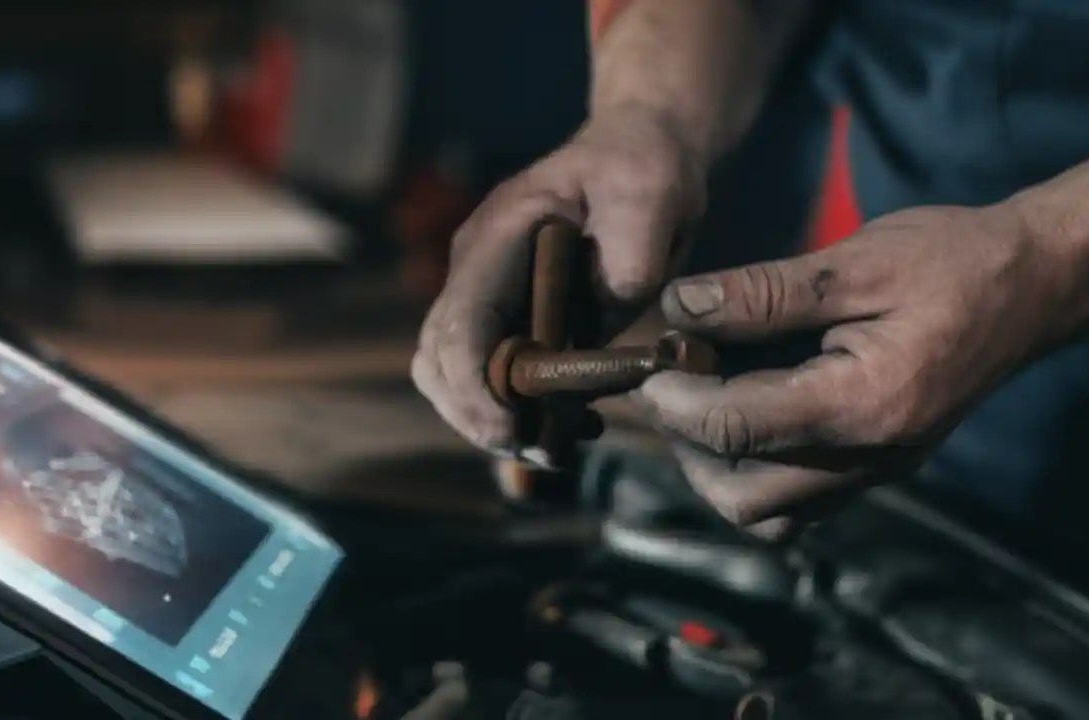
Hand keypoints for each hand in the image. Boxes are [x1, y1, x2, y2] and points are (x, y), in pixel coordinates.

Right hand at [413, 106, 706, 450]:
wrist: (637, 152)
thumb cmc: (640, 168)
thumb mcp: (650, 195)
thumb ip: (631, 253)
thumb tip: (607, 313)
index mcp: (497, 237)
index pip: (459, 325)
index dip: (473, 388)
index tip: (510, 432)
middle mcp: (475, 269)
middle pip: (438, 362)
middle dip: (478, 418)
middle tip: (542, 455)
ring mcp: (485, 294)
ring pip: (453, 377)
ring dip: (494, 423)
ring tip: (558, 448)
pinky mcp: (507, 317)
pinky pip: (491, 377)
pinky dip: (518, 413)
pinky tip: (574, 424)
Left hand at [637, 203, 1066, 537]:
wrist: (1032, 286)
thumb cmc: (951, 262)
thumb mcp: (852, 261)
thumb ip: (761, 292)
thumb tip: (677, 307)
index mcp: (864, 405)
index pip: (736, 430)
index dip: (675, 399)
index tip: (651, 361)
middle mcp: (869, 458)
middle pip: (742, 499)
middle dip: (688, 445)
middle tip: (676, 383)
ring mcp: (876, 472)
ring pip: (767, 516)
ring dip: (717, 469)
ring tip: (706, 399)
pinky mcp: (876, 468)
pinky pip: (798, 503)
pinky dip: (754, 473)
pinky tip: (745, 411)